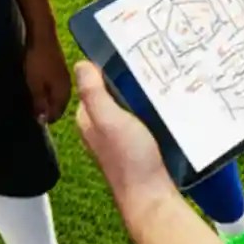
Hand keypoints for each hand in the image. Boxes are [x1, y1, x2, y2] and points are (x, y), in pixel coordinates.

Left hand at [25, 32, 72, 125]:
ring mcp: (64, 76)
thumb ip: (39, 103)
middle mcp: (68, 86)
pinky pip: (55, 86)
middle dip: (47, 110)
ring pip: (57, 95)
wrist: (42, 34)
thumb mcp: (34, 85)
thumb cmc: (37, 61)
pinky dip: (47, 90)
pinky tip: (38, 87)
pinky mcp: (59, 68)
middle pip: (58, 105)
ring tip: (34, 100)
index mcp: (64, 93)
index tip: (33, 119)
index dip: (45, 119)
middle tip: (32, 111)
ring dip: (47, 99)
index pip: (57, 115)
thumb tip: (42, 121)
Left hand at [73, 62, 174, 214]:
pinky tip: (163, 99)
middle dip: (125, 77)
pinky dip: (149, 106)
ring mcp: (119, 136)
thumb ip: (93, 93)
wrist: (151, 195)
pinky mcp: (137, 143)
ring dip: (139, 91)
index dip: (104, 67)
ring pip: (127, 104)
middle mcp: (100, 127)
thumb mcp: (109, 120)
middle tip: (146, 58)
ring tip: (158, 73)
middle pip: (110, 93)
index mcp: (87, 119)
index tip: (125, 48)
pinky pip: (141, 116)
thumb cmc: (129, 158)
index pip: (90, 84)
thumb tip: (81, 63)